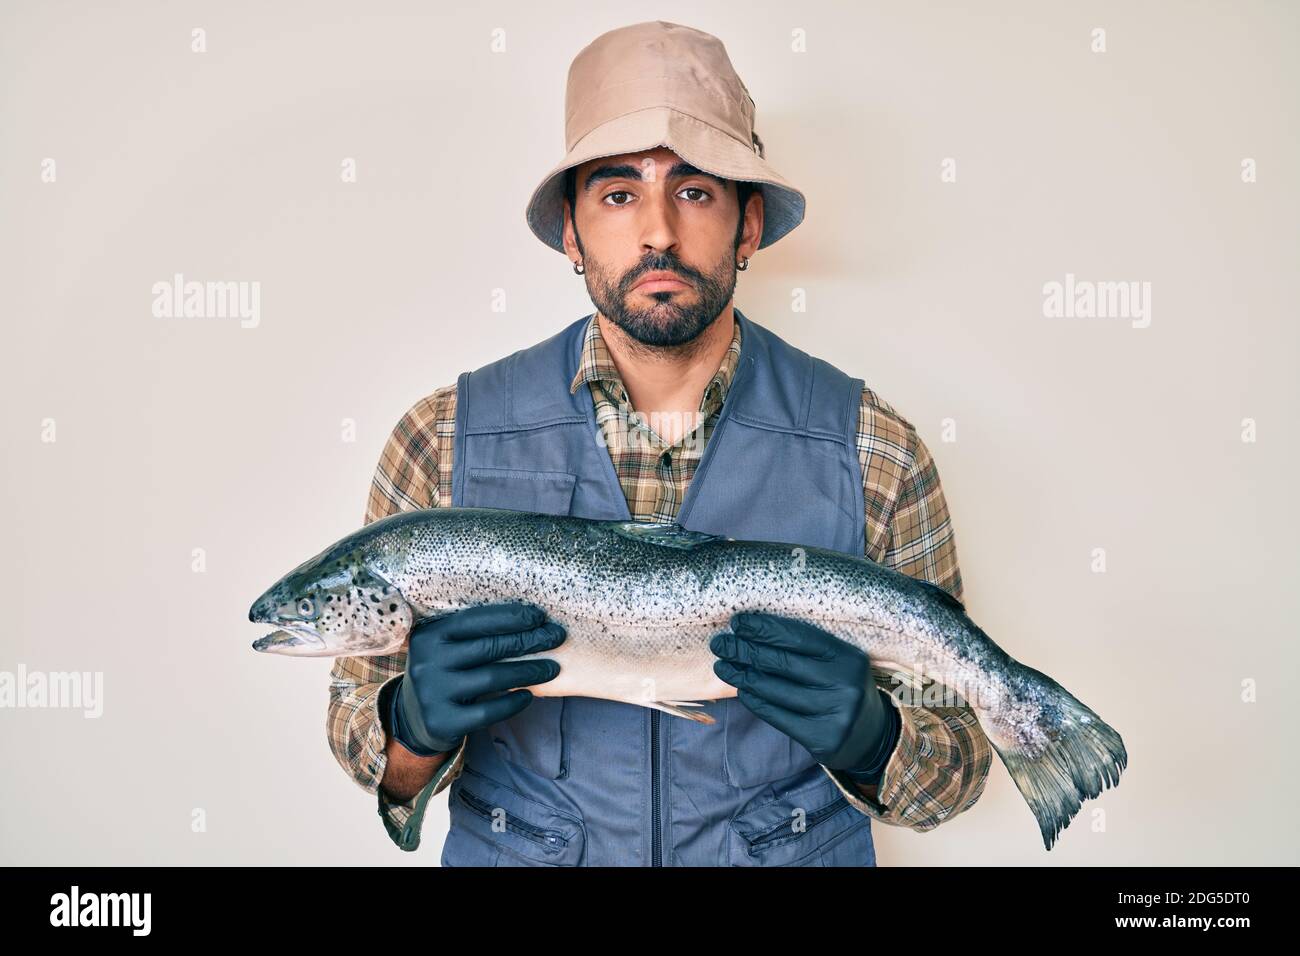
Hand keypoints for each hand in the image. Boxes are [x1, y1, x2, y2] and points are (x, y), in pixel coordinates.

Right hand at [389, 603, 565, 755]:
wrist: (414, 716)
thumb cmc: (445, 671)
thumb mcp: (447, 646)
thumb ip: (474, 633)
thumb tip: (530, 617)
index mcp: (429, 635)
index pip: (475, 620)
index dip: (510, 617)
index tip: (539, 616)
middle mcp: (427, 662)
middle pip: (488, 648)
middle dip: (528, 641)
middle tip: (556, 637)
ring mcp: (431, 693)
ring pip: (491, 678)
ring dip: (528, 671)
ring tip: (552, 668)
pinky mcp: (442, 722)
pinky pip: (487, 712)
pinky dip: (512, 702)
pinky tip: (529, 695)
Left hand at [709, 612, 900, 780]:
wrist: (871, 737)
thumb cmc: (844, 689)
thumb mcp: (838, 663)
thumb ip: (806, 649)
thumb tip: (752, 632)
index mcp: (849, 657)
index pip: (798, 637)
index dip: (764, 628)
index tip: (738, 622)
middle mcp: (845, 685)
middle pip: (782, 663)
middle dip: (745, 650)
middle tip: (720, 643)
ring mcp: (835, 714)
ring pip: (775, 691)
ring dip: (742, 676)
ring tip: (723, 666)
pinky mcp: (822, 739)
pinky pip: (777, 716)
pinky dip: (755, 701)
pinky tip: (742, 690)